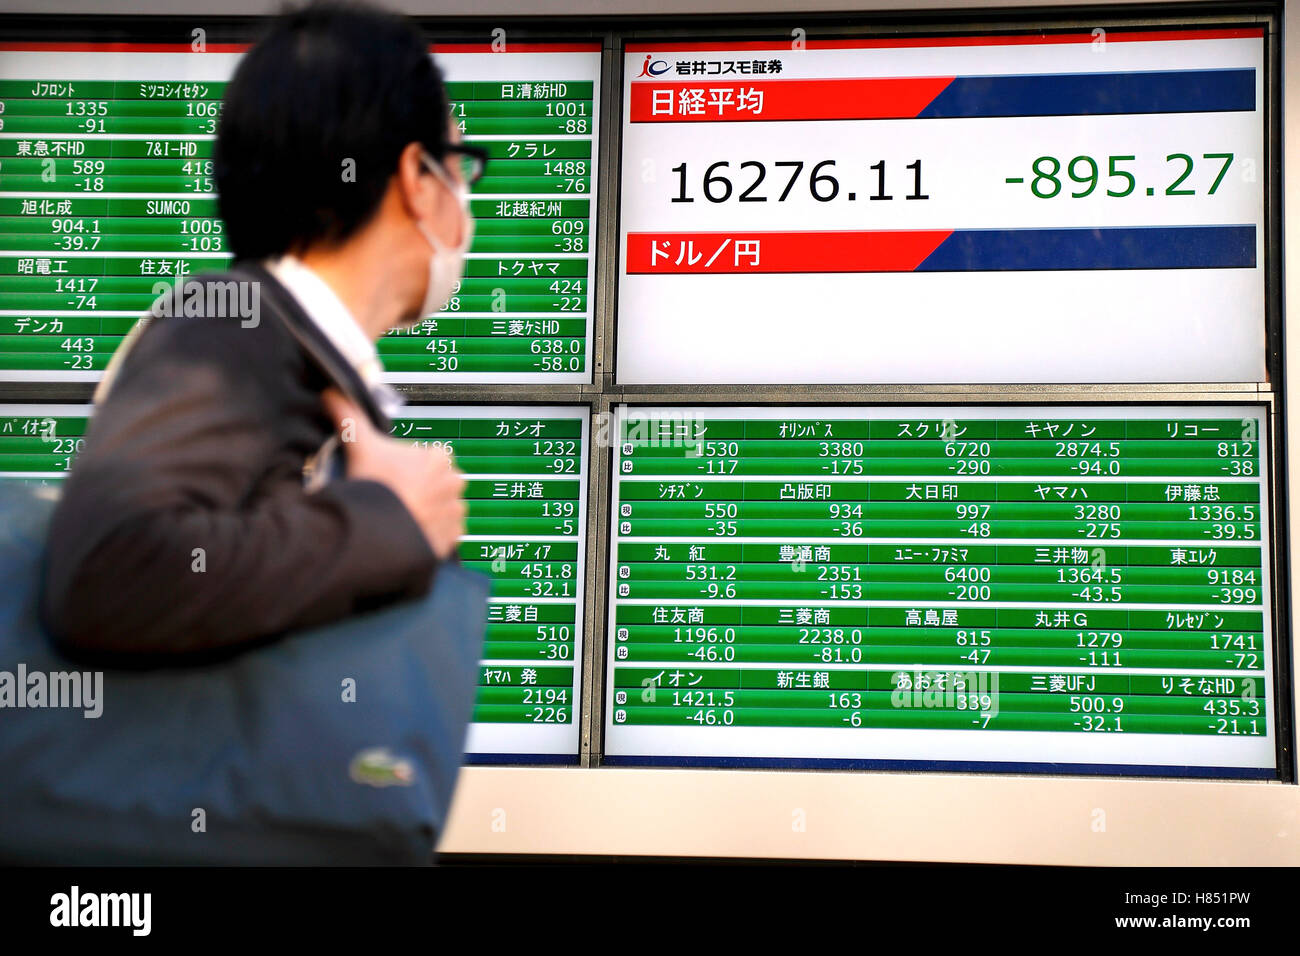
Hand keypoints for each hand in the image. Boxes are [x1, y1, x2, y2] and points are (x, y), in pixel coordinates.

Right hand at [321, 388, 465, 558]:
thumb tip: (333, 393)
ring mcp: (454, 510)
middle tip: (392, 497)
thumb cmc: (373, 488)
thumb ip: (349, 416)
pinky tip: (410, 530)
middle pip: (434, 482)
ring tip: (400, 515)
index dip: (405, 468)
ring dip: (427, 511)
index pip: (425, 459)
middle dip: (418, 489)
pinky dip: (431, 532)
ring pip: (441, 506)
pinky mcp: (452, 536)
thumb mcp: (359, 445)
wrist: (378, 532)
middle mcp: (453, 482)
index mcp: (438, 457)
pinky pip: (445, 532)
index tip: (390, 477)